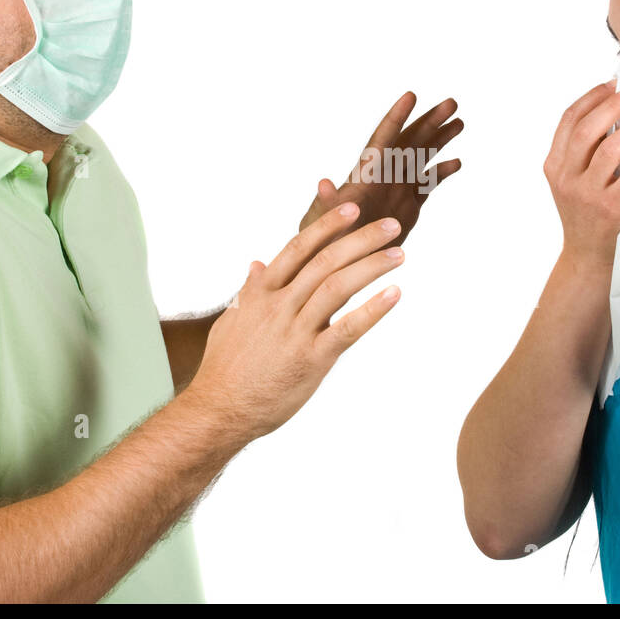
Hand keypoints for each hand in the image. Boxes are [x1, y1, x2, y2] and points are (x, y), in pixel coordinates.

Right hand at [188, 202, 404, 440]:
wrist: (218, 409)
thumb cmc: (225, 368)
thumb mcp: (232, 321)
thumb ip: (250, 290)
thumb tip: (258, 264)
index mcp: (261, 293)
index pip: (298, 248)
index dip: (327, 226)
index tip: (351, 209)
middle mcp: (279, 306)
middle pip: (325, 261)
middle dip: (361, 239)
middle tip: (391, 226)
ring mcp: (295, 332)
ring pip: (337, 288)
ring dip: (372, 267)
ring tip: (400, 254)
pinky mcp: (311, 360)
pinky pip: (347, 329)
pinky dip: (373, 310)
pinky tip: (394, 294)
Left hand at [299, 92, 462, 246]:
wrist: (335, 262)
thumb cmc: (320, 242)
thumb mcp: (321, 222)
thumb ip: (326, 203)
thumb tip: (322, 183)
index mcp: (364, 176)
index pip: (382, 140)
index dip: (396, 118)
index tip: (411, 95)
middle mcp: (382, 177)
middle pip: (409, 142)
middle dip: (429, 121)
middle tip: (452, 102)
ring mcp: (396, 189)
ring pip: (421, 157)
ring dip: (439, 139)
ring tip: (459, 121)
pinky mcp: (406, 207)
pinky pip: (426, 184)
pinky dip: (440, 173)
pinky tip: (456, 162)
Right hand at [543, 80, 619, 269]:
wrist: (584, 251)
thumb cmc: (582, 208)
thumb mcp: (569, 177)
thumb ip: (581, 149)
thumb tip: (611, 108)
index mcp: (554, 163)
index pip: (569, 119)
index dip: (592, 97)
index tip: (613, 84)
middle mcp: (566, 176)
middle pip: (587, 130)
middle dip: (613, 105)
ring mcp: (586, 193)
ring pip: (608, 151)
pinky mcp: (608, 209)